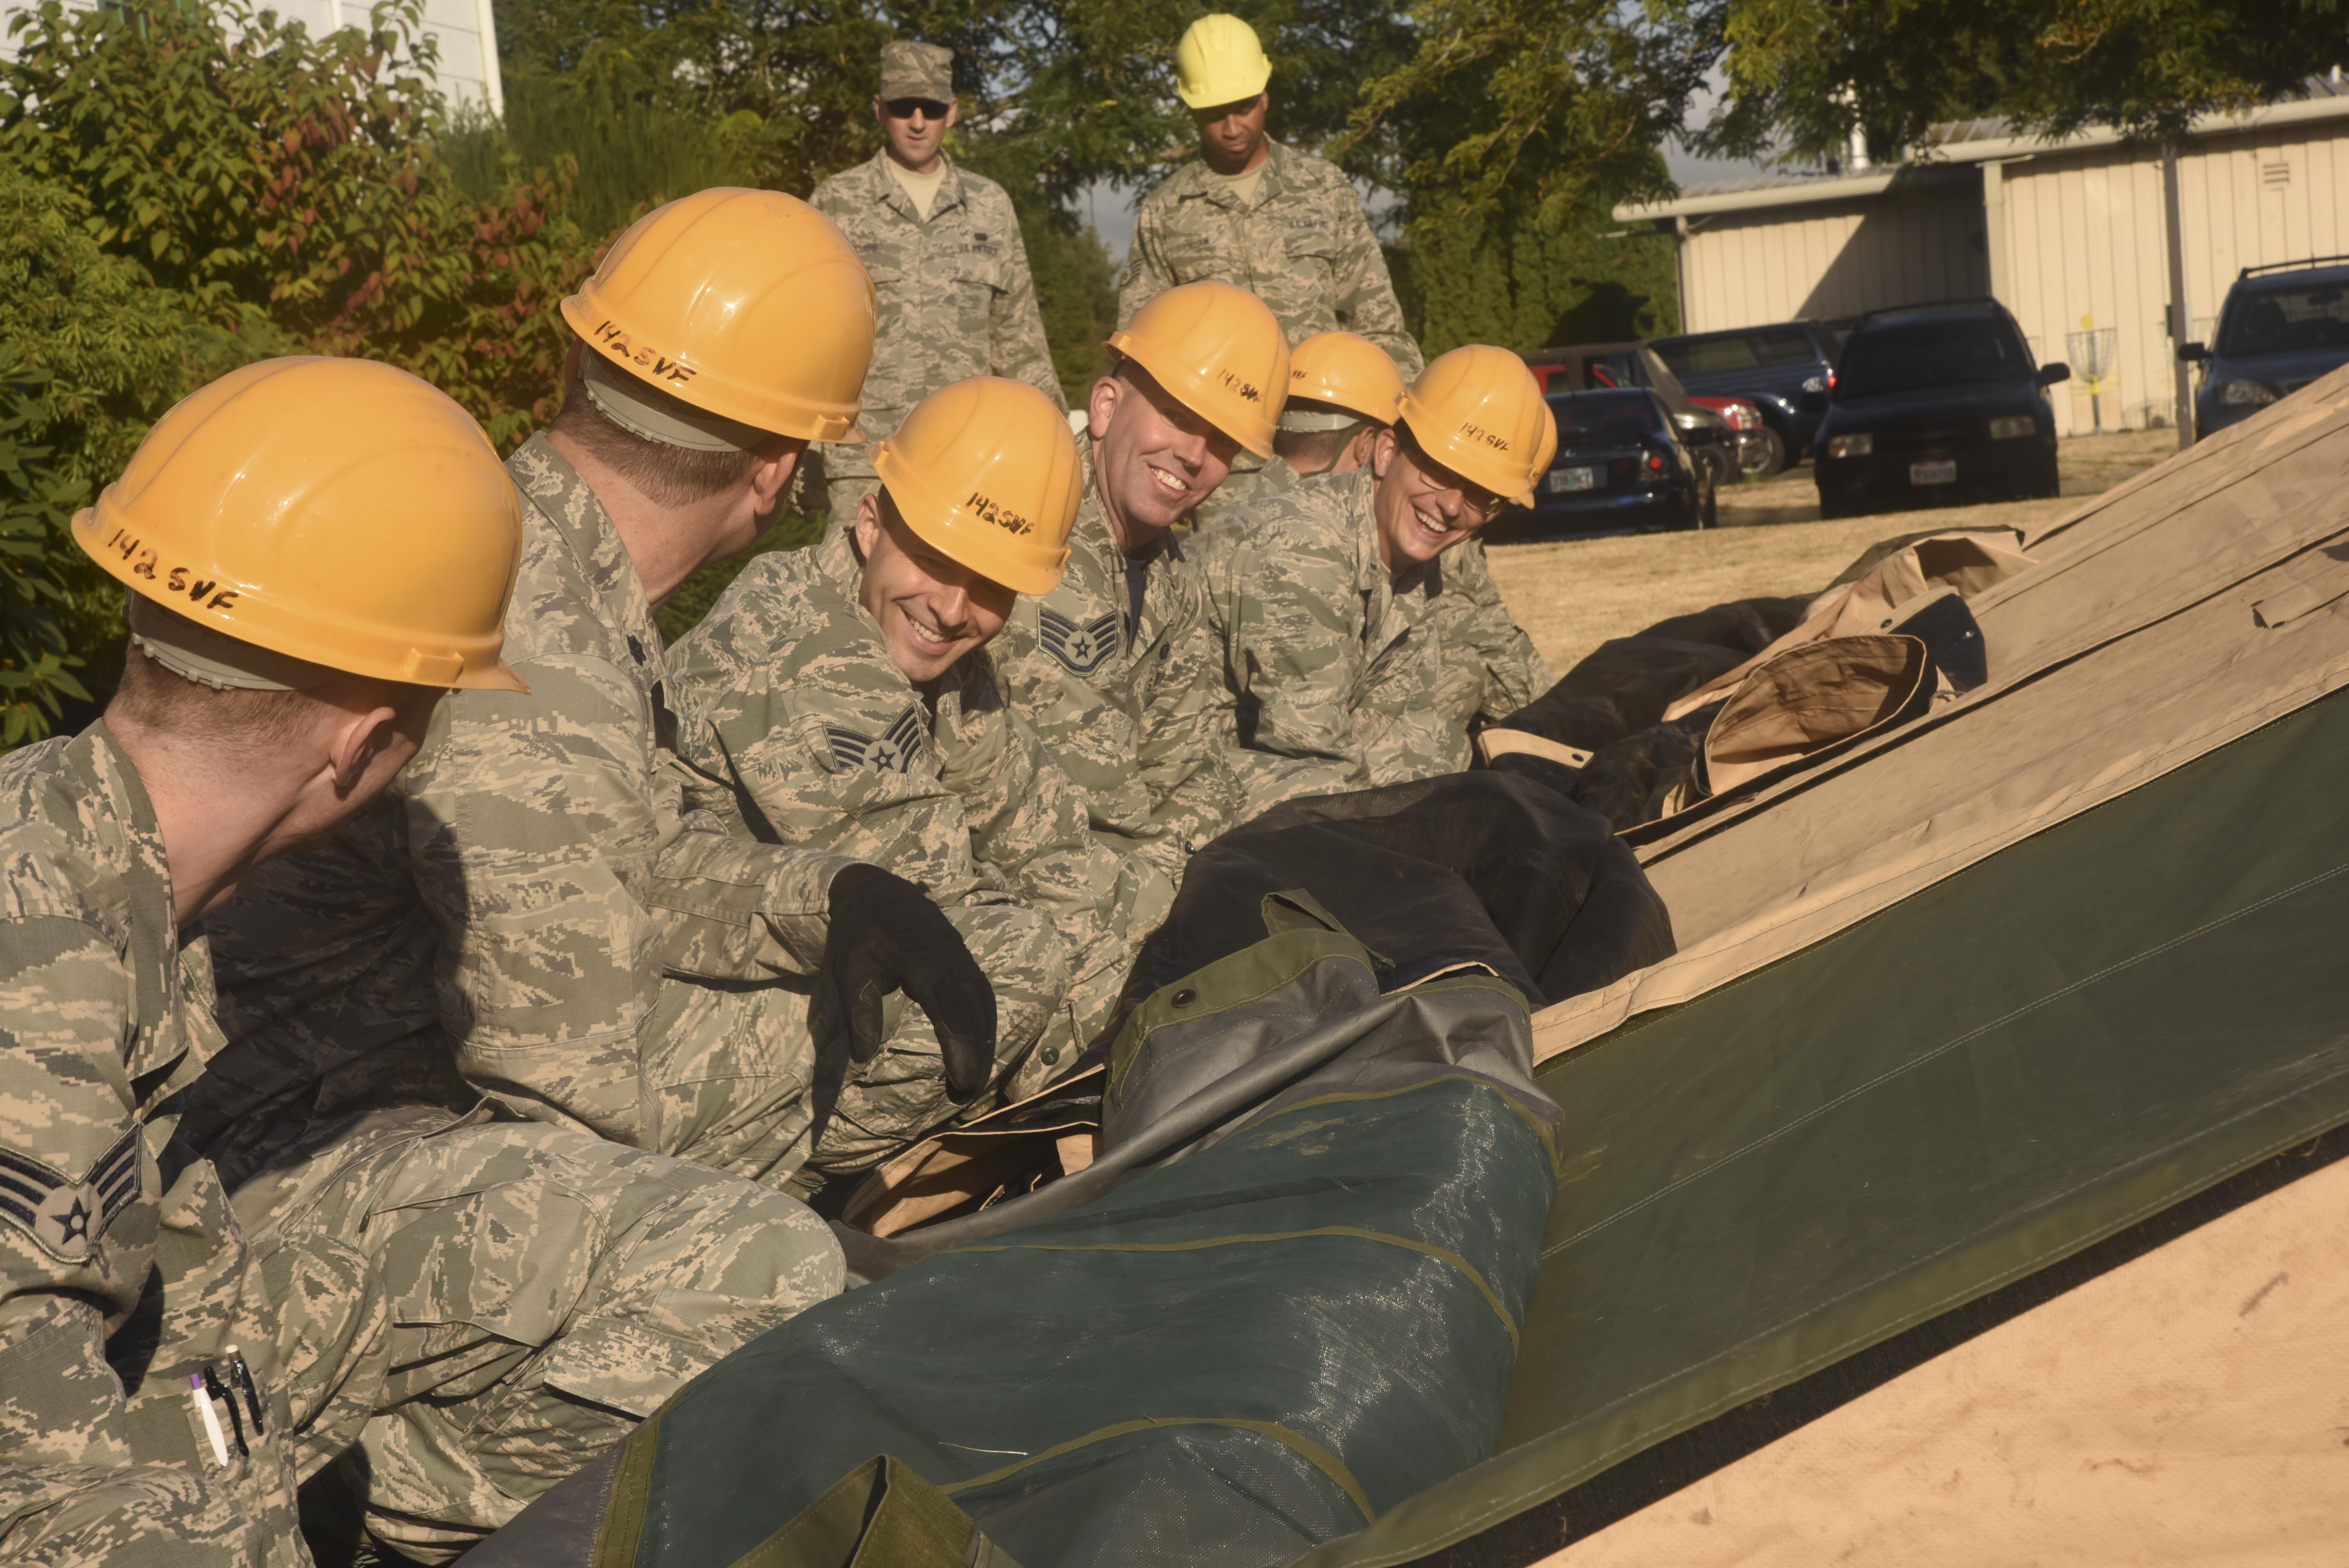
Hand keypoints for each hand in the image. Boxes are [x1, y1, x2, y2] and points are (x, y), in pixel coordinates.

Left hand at [809, 864, 997, 1143]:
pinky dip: (983, 1024)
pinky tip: (977, 1047)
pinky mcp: (962, 960)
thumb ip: (860, 1009)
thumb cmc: (859, 928)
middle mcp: (951, 959)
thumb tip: (865, 1055)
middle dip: (977, 1055)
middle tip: (964, 1095)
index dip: (961, 1046)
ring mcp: (960, 958)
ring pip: (983, 1004)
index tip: (962, 1081)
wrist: (876, 888)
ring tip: (972, 1081)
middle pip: (975, 1012)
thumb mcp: (849, 966)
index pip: (950, 1009)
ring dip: (983, 1043)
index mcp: (923, 960)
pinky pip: (982, 995)